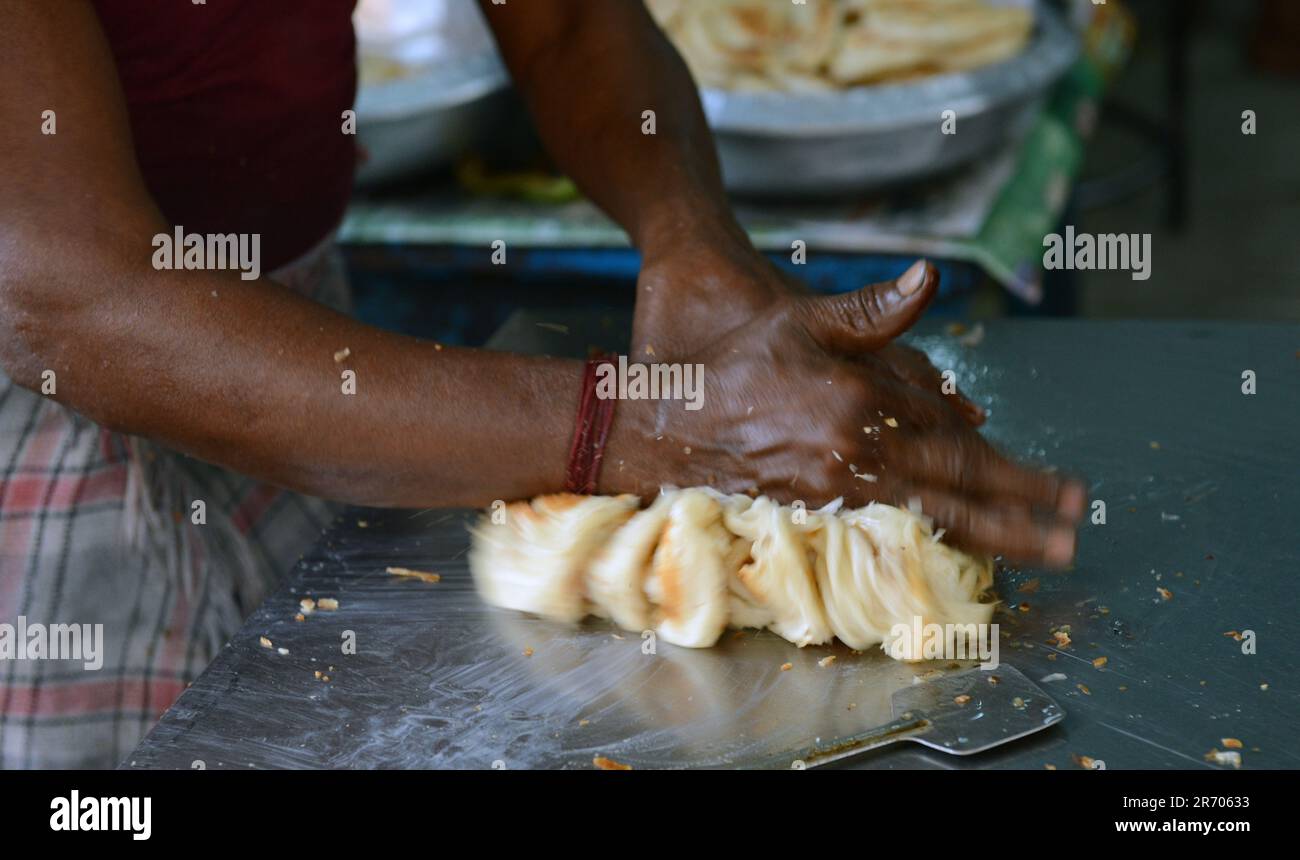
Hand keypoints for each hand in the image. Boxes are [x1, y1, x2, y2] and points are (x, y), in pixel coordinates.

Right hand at [614, 262, 1084, 567]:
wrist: (662, 424)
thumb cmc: (731, 366)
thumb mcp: (800, 321)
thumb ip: (872, 311)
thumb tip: (929, 279)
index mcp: (860, 403)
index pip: (955, 438)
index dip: (1012, 464)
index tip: (1060, 485)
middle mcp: (856, 454)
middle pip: (957, 488)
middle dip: (1024, 512)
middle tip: (1076, 532)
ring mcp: (836, 492)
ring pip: (931, 518)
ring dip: (992, 537)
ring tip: (1039, 552)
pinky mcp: (814, 515)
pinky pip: (888, 531)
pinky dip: (932, 541)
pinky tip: (960, 552)